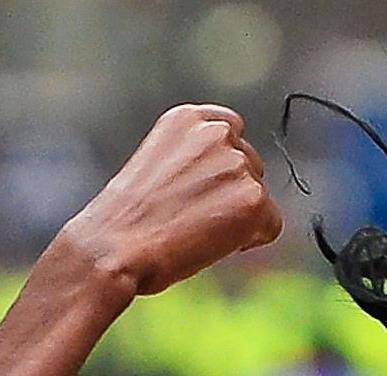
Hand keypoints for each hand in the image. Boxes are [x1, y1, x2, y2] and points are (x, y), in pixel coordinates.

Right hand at [64, 105, 281, 297]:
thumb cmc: (125, 220)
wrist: (115, 246)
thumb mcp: (156, 167)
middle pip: (251, 165)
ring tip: (199, 233)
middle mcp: (217, 133)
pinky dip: (251, 242)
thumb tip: (219, 185)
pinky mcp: (253, 200)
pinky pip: (271, 227)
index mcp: (188, 119)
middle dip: (232, 194)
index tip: (204, 191)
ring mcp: (238, 165)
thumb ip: (192, 161)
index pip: (230, 132)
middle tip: (196, 221)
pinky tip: (214, 246)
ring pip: (260, 198)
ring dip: (240, 219)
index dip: (221, 169)